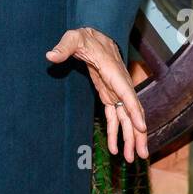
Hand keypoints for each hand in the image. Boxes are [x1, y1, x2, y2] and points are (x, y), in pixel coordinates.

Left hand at [46, 27, 148, 162]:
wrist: (94, 35)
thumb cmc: (86, 37)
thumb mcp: (73, 38)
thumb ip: (63, 47)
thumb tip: (50, 56)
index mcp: (113, 72)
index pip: (127, 93)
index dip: (135, 111)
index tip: (142, 128)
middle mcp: (119, 84)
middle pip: (132, 111)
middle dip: (138, 133)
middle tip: (140, 154)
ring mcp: (116, 91)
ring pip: (126, 118)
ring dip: (130, 138)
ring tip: (129, 159)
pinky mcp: (109, 95)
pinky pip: (115, 116)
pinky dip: (116, 132)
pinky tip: (115, 148)